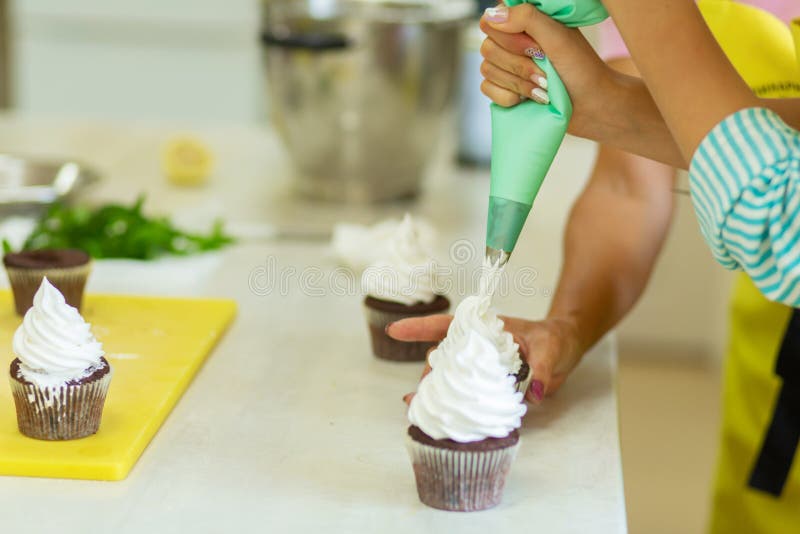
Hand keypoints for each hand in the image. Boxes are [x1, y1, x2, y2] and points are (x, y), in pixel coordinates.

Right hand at [388, 314, 584, 404]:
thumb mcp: (551, 348)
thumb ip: (543, 369)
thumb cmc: (554, 338)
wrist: (565, 347)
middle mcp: (478, 348)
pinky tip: (444, 422)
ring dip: (437, 394)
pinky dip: (457, 409)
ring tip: (422, 411)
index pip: (449, 326)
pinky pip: (470, 398)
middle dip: (427, 375)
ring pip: (452, 379)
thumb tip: (536, 393)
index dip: (420, 328)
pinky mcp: (491, 386)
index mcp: (486, 330)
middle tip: (416, 394)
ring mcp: (482, 368)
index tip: (394, 331)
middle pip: (444, 359)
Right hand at [479, 4, 615, 138]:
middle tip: (545, 73)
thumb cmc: (582, 70)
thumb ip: (527, 18)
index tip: (536, 48)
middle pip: (487, 48)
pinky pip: (486, 89)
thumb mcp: (558, 38)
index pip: (491, 21)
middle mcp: (512, 41)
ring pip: (486, 70)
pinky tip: (529, 100)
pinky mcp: (504, 89)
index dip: (510, 38)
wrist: (592, 107)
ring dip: (518, 83)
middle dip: (519, 65)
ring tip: (544, 89)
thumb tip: (492, 15)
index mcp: (525, 22)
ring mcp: (507, 66)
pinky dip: (508, 98)